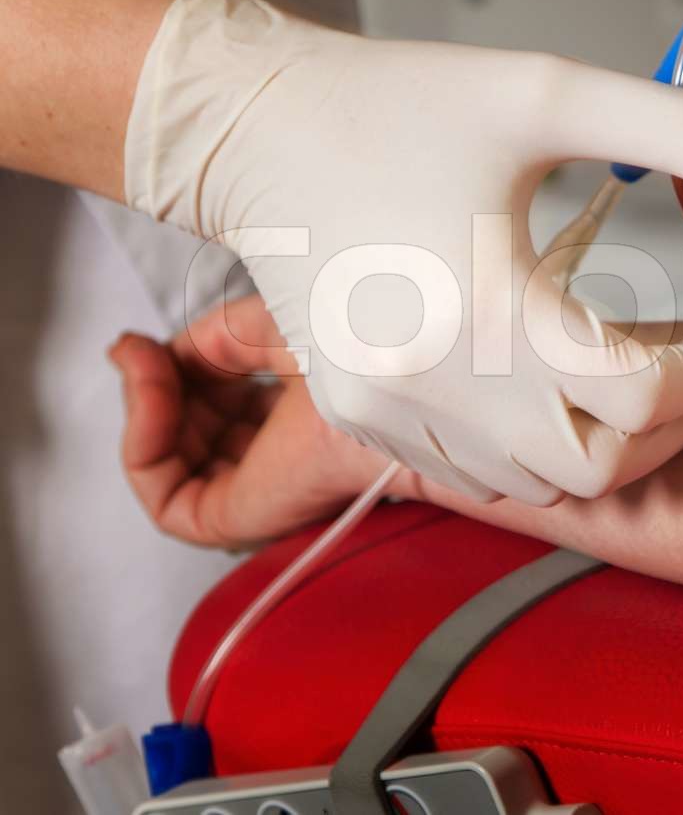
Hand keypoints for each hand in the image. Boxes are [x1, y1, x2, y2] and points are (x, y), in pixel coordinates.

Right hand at [110, 296, 405, 547]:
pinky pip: (164, 496)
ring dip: (145, 407)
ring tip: (144, 367)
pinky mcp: (240, 520)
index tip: (143, 341)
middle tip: (138, 352)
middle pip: (195, 432)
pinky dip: (142, 444)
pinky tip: (152, 399)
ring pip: (173, 463)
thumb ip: (214, 338)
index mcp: (307, 415)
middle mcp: (288, 458)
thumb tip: (158, 354)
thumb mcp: (274, 321)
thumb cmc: (360, 346)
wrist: (384, 377)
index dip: (179, 368)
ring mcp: (263, 493)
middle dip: (158, 386)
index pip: (224, 401)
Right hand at [125, 0, 682, 504]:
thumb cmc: (398, 103)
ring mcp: (388, 412)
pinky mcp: (359, 416)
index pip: (642, 396)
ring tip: (620, 363)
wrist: (256, 127)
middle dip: (668, 423)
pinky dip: (531, 445)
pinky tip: (543, 378)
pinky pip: (475, 474)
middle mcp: (431, 384)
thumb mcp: (547, 92)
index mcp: (485, 309)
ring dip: (602, 438)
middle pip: (599, 467)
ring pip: (539, 483)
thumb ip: (678, 129)